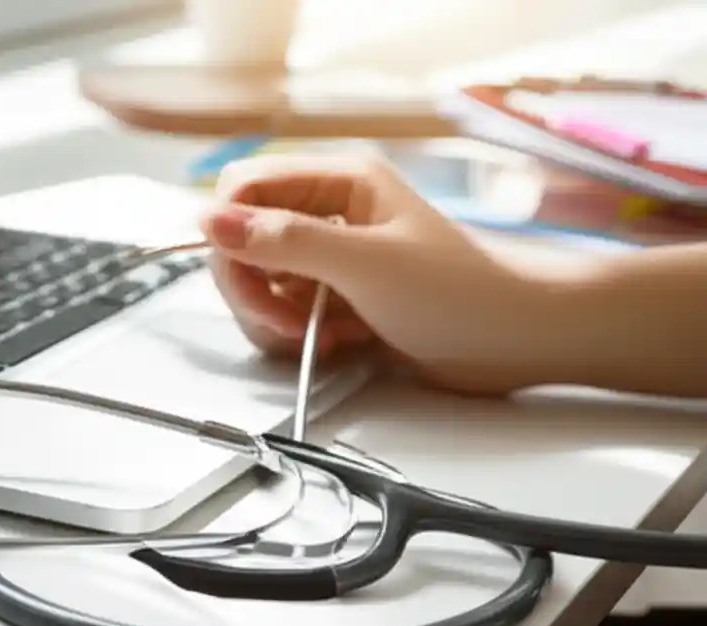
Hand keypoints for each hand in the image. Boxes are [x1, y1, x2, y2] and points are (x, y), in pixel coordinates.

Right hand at [201, 154, 593, 395]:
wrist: (515, 342)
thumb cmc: (461, 293)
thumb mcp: (366, 264)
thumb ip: (285, 240)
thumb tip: (211, 220)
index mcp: (339, 181)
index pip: (245, 185)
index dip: (229, 228)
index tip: (239, 273)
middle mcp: (327, 213)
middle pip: (242, 238)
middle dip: (250, 285)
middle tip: (283, 322)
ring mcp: (330, 257)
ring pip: (257, 279)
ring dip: (273, 316)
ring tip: (317, 337)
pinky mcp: (334, 297)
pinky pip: (281, 310)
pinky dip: (293, 333)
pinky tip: (333, 343)